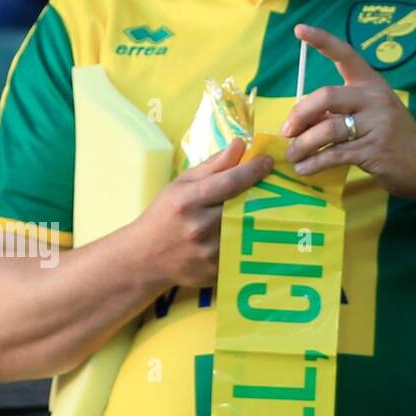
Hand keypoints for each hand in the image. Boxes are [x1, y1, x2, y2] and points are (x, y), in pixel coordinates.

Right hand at [133, 138, 272, 287]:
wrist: (143, 258)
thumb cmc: (165, 214)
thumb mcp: (182, 183)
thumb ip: (214, 165)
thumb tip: (241, 144)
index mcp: (188, 200)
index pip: (230, 182)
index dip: (253, 170)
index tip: (268, 162)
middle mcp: (199, 226)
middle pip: (243, 205)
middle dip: (261, 193)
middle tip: (272, 184)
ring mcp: (208, 252)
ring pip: (246, 228)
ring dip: (258, 216)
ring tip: (264, 207)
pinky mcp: (215, 271)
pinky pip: (241, 250)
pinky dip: (249, 238)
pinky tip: (250, 231)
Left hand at [281, 24, 415, 200]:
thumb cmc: (393, 138)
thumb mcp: (371, 116)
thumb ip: (339, 112)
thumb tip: (300, 120)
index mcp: (372, 84)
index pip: (347, 55)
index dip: (322, 41)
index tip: (299, 29)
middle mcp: (375, 99)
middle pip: (327, 96)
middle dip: (300, 114)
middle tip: (288, 131)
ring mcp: (377, 125)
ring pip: (328, 129)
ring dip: (303, 145)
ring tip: (293, 155)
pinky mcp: (374, 150)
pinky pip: (334, 154)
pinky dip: (313, 163)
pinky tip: (304, 168)